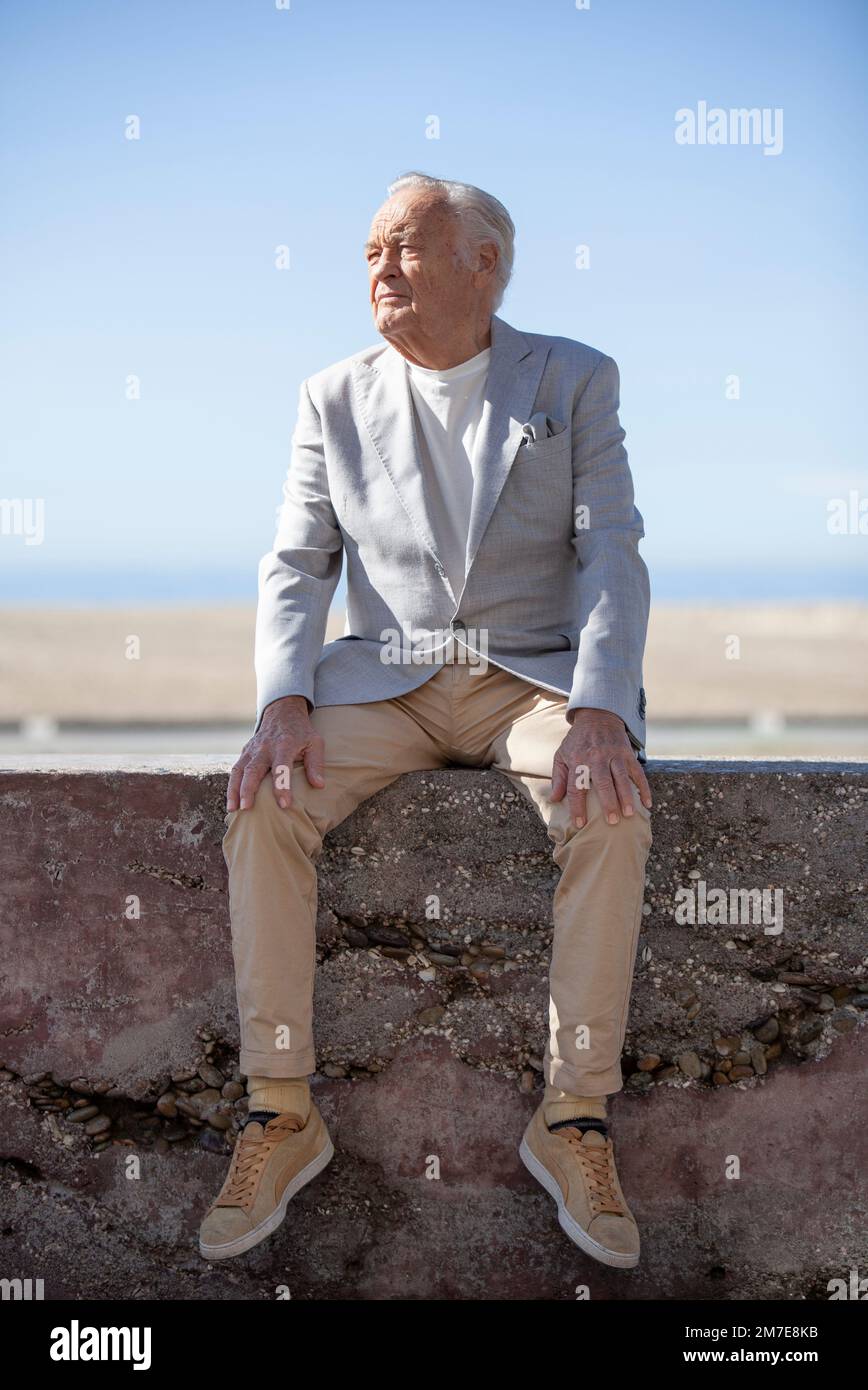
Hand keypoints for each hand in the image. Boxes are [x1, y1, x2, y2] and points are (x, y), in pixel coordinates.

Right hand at [226, 695, 324, 811]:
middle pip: (253, 770)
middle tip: (247, 808)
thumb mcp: (315, 743)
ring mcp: (252, 749)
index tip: (284, 805)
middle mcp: (265, 748)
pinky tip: (231, 801)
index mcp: (284, 746)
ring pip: (239, 770)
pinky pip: (236, 769)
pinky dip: (231, 785)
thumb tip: (319, 785)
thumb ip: (316, 764)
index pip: (281, 768)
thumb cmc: (301, 732)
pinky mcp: (245, 752)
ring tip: (232, 809)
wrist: (283, 712)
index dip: (282, 787)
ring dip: (234, 790)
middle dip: (248, 790)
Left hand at [550, 707, 651, 826]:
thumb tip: (554, 800)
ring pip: (622, 778)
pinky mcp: (627, 754)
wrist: (597, 716)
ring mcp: (614, 755)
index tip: (580, 824)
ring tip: (628, 814)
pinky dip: (644, 788)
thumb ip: (558, 778)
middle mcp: (596, 758)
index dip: (577, 806)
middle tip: (612, 821)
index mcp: (578, 760)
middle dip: (608, 802)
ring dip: (626, 797)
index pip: (576, 787)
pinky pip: (638, 772)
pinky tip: (647, 803)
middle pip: (603, 782)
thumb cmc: (577, 741)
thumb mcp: (562, 755)